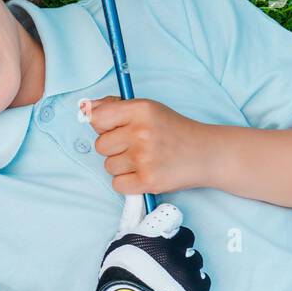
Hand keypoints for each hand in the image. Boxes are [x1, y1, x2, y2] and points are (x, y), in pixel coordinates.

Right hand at [68, 193, 211, 290]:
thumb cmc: (117, 276)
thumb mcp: (119, 242)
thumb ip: (131, 216)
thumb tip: (135, 193)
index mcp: (152, 234)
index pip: (172, 214)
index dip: (166, 225)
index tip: (159, 236)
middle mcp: (171, 248)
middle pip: (185, 236)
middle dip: (175, 246)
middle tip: (160, 262)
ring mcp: (186, 269)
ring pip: (194, 257)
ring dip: (183, 265)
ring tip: (166, 280)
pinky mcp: (197, 288)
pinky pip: (201, 277)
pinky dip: (191, 283)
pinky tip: (175, 289)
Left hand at [83, 96, 211, 194]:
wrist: (206, 153)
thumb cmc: (173, 130)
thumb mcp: (148, 109)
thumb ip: (114, 106)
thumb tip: (85, 109)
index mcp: (140, 110)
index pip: (97, 119)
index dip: (103, 126)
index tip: (115, 129)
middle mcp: (141, 132)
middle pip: (100, 146)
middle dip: (114, 148)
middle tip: (136, 146)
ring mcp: (144, 158)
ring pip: (108, 166)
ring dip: (122, 166)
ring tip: (144, 159)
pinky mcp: (148, 181)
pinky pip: (117, 184)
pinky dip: (128, 182)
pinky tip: (144, 172)